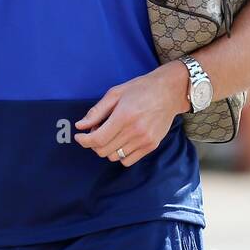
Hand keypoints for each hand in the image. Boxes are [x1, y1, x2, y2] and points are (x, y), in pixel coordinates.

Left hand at [75, 62, 190, 166]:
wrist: (170, 92)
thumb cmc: (141, 89)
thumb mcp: (116, 93)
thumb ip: (97, 111)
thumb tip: (81, 126)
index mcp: (124, 116)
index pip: (98, 139)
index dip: (84, 140)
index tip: (79, 136)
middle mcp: (135, 131)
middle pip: (103, 151)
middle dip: (94, 143)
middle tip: (97, 131)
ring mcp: (144, 140)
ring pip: (114, 157)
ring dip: (107, 148)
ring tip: (112, 135)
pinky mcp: (151, 145)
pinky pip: (128, 161)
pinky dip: (120, 154)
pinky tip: (122, 141)